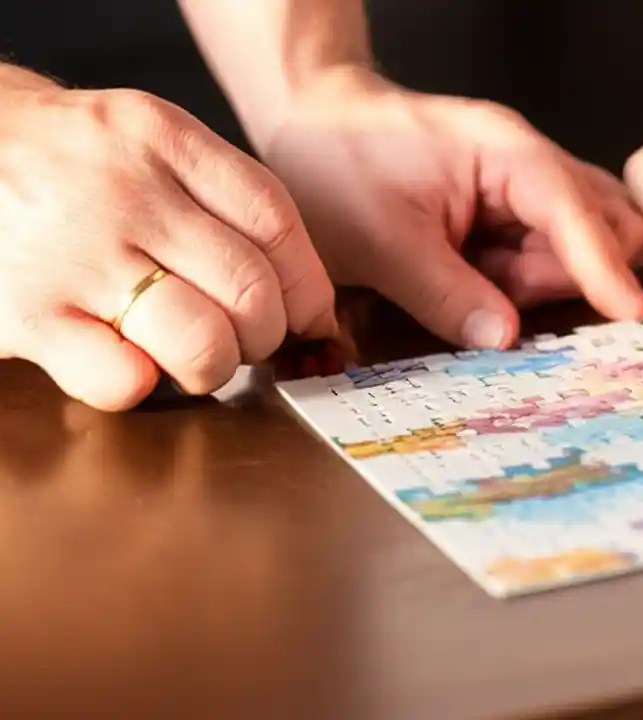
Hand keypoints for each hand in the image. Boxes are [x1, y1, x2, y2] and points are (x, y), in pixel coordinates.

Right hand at [0, 84, 336, 409]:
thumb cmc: (66, 164)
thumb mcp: (145, 142)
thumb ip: (221, 199)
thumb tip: (307, 299)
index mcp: (164, 140)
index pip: (277, 224)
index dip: (307, 288)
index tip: (308, 317)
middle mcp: (125, 192)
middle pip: (252, 290)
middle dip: (265, 334)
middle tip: (239, 336)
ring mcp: (76, 255)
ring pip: (205, 341)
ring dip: (214, 366)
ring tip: (189, 355)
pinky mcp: (31, 314)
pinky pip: (125, 380)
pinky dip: (142, 386)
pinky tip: (129, 361)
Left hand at [257, 67, 642, 349]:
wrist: (307, 125)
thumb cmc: (334, 163)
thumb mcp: (379, 240)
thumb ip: (445, 292)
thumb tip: (504, 341)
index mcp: (507, 152)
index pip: (578, 212)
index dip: (608, 268)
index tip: (636, 317)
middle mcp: (530, 165)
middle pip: (602, 226)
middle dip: (573, 276)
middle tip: (505, 295)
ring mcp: (524, 190)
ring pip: (576, 248)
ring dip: (542, 283)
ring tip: (475, 281)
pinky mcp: (510, 216)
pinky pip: (542, 258)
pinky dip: (523, 283)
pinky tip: (479, 281)